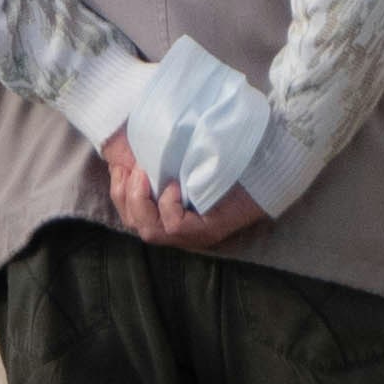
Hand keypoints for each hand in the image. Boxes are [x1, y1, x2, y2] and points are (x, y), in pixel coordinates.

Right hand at [101, 132, 272, 253]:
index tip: (124, 167)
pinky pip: (174, 226)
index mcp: (168, 210)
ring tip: (147, 175)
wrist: (265, 154)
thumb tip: (118, 154)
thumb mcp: (174, 151)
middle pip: (136, 224)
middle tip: (135, 170)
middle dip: (126, 196)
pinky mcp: (210, 231)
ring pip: (150, 230)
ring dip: (141, 201)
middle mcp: (180, 228)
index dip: (120, 192)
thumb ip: (148, 155)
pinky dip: (168, 206)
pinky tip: (176, 186)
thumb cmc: (222, 150)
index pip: (130, 213)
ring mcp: (194, 233)